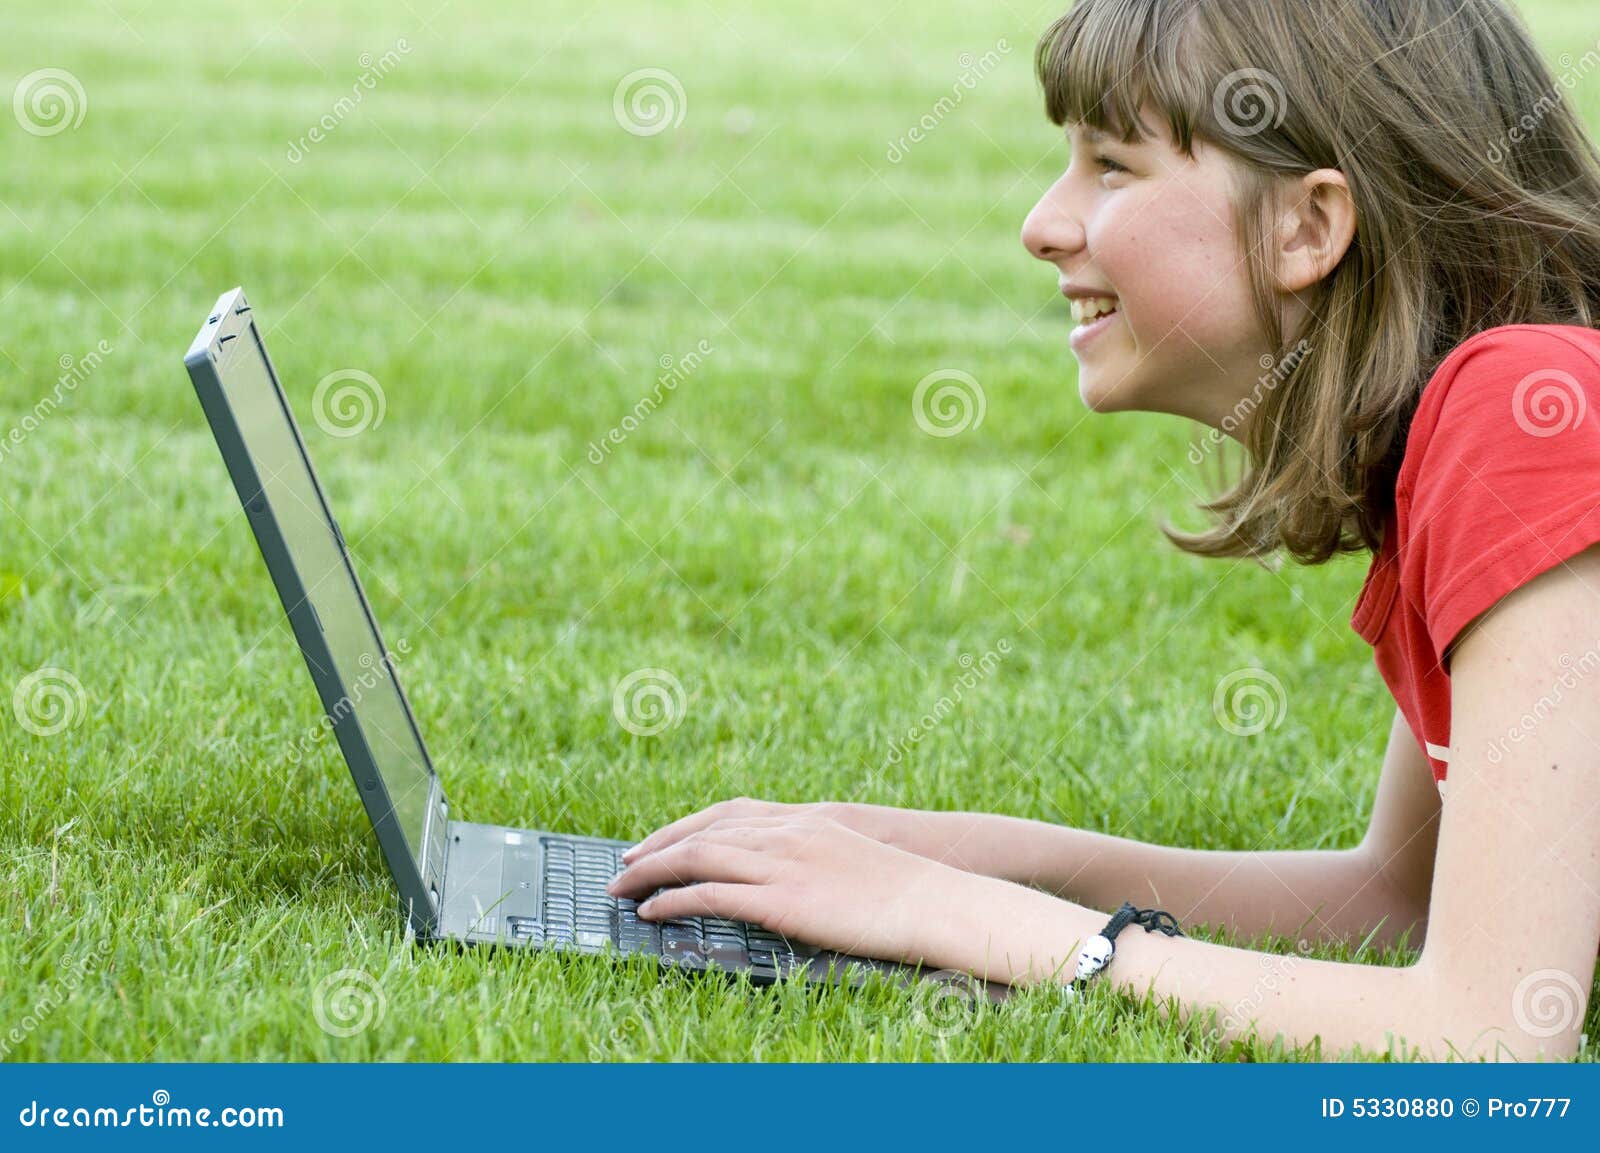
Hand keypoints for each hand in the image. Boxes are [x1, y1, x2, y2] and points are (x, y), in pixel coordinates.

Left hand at [620, 795, 972, 868]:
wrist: (934, 897)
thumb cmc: (903, 887)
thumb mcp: (851, 856)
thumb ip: (813, 856)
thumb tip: (784, 874)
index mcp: (802, 819)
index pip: (726, 812)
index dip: (684, 826)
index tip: (655, 840)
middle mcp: (786, 833)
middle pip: (702, 830)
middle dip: (656, 847)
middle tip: (622, 864)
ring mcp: (783, 863)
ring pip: (697, 856)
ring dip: (649, 872)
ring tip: (620, 889)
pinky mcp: (781, 900)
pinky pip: (711, 895)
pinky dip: (673, 901)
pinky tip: (651, 912)